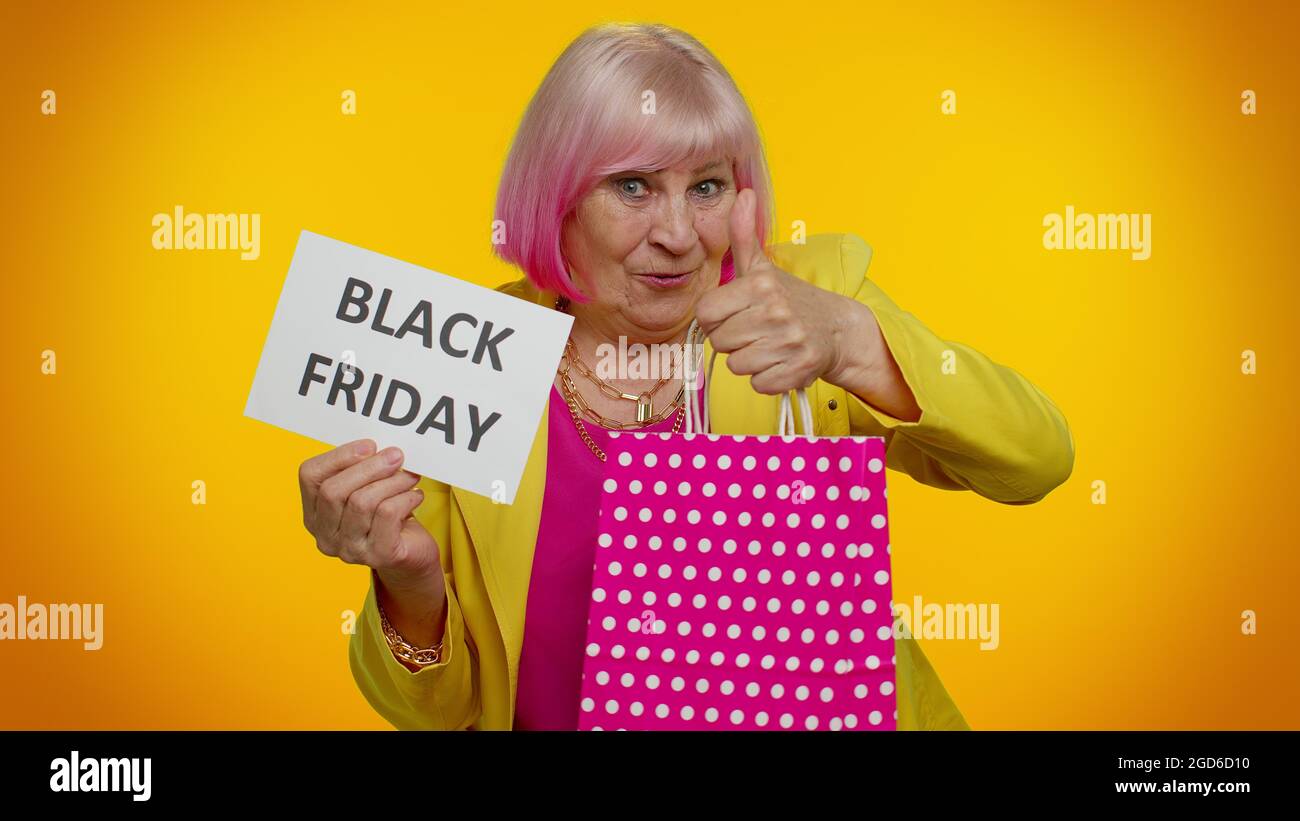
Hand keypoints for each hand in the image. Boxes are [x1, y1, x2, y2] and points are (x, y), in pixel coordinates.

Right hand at [298, 438, 440, 587]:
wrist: (412, 555)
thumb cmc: (387, 516)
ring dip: (392, 481)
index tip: (369, 445)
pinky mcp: (378, 555)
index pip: (310, 476)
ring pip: (362, 502)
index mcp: (314, 514)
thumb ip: (361, 469)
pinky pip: (387, 515)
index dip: (338, 456)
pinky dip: (405, 498)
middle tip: (396, 455)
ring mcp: (349, 550)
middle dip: (368, 467)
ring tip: (410, 476)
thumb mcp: (367, 490)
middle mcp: (325, 535)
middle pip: (333, 491)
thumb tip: (375, 447)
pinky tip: (416, 495)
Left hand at [695, 188, 864, 394]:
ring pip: (736, 365)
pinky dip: (767, 377)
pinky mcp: (798, 370)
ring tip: (769, 345)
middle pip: (719, 342)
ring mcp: (788, 343)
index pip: (706, 313)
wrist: (838, 329)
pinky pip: (758, 384)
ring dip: (749, 359)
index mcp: (760, 285)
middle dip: (733, 339)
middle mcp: (775, 312)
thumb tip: (743, 193)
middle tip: (756, 330)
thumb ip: (743, 234)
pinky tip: (780, 361)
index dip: (717, 317)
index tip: (736, 313)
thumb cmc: (791, 299)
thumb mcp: (763, 266)